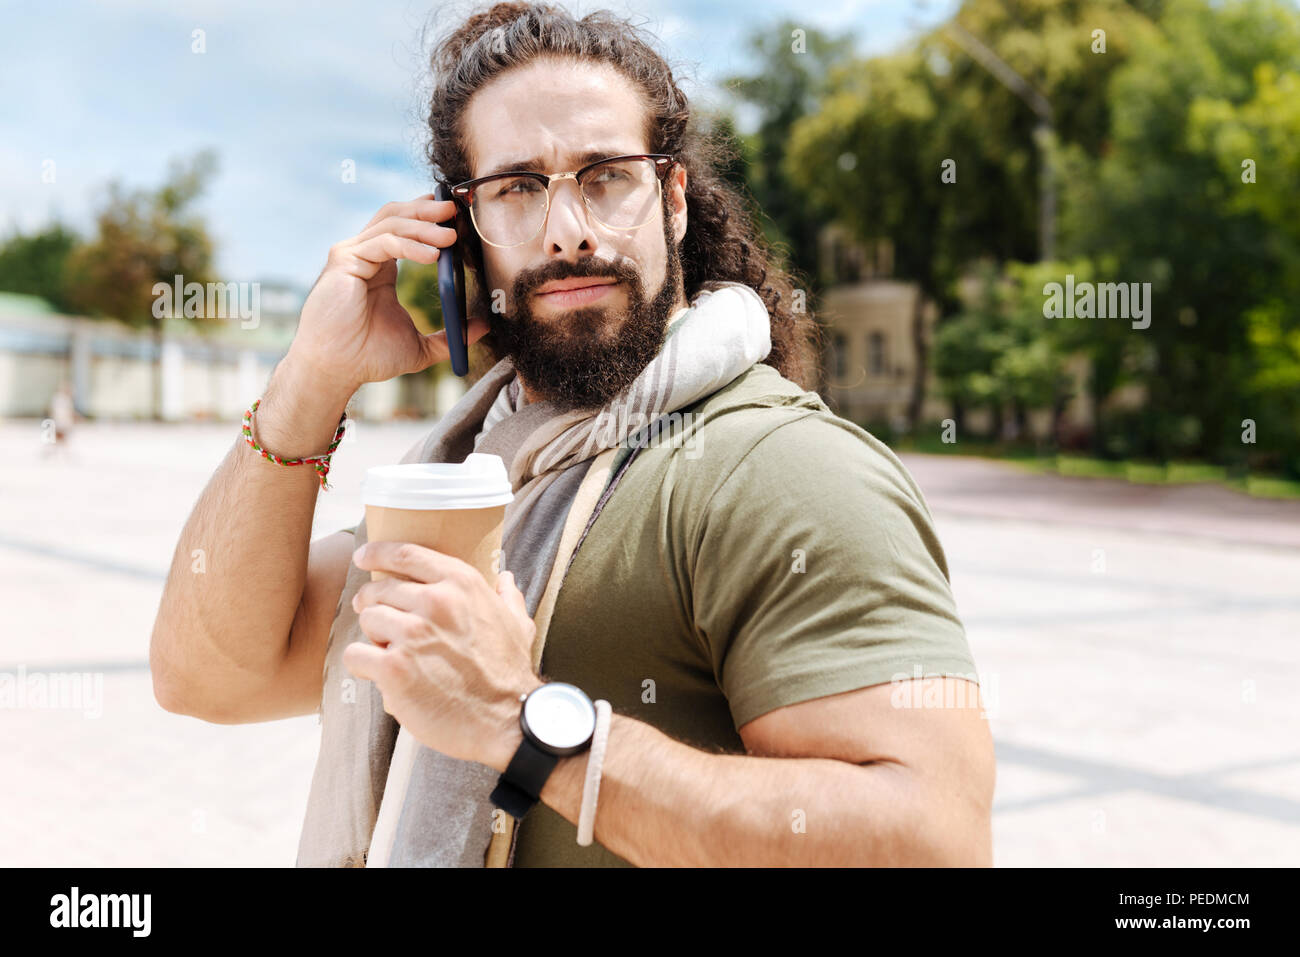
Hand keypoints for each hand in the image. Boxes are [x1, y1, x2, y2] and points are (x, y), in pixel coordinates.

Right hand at [290, 195, 490, 393]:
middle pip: (398, 215)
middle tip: (456, 211)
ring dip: (424, 225)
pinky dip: (411, 245)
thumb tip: (484, 327)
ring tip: (452, 235)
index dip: (432, 220)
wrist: (337, 370)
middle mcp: (365, 254)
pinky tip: (433, 256)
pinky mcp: (345, 260)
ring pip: (392, 223)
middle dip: (428, 210)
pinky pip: (385, 242)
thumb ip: (450, 334)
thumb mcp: (421, 346)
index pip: (406, 228)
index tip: (460, 221)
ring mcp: (353, 254)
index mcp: (382, 267)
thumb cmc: (368, 357)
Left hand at [342, 541, 543, 772]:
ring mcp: (413, 634)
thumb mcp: (517, 624)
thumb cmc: (510, 673)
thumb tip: (506, 578)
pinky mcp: (395, 668)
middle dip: (373, 603)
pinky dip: (362, 665)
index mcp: (461, 584)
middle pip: (380, 590)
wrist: (507, 719)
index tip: (363, 557)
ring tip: (390, 654)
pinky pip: (355, 655)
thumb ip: (507, 597)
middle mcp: (435, 602)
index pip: (406, 554)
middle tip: (375, 619)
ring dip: (374, 638)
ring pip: (368, 620)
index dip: (377, 553)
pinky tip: (377, 674)